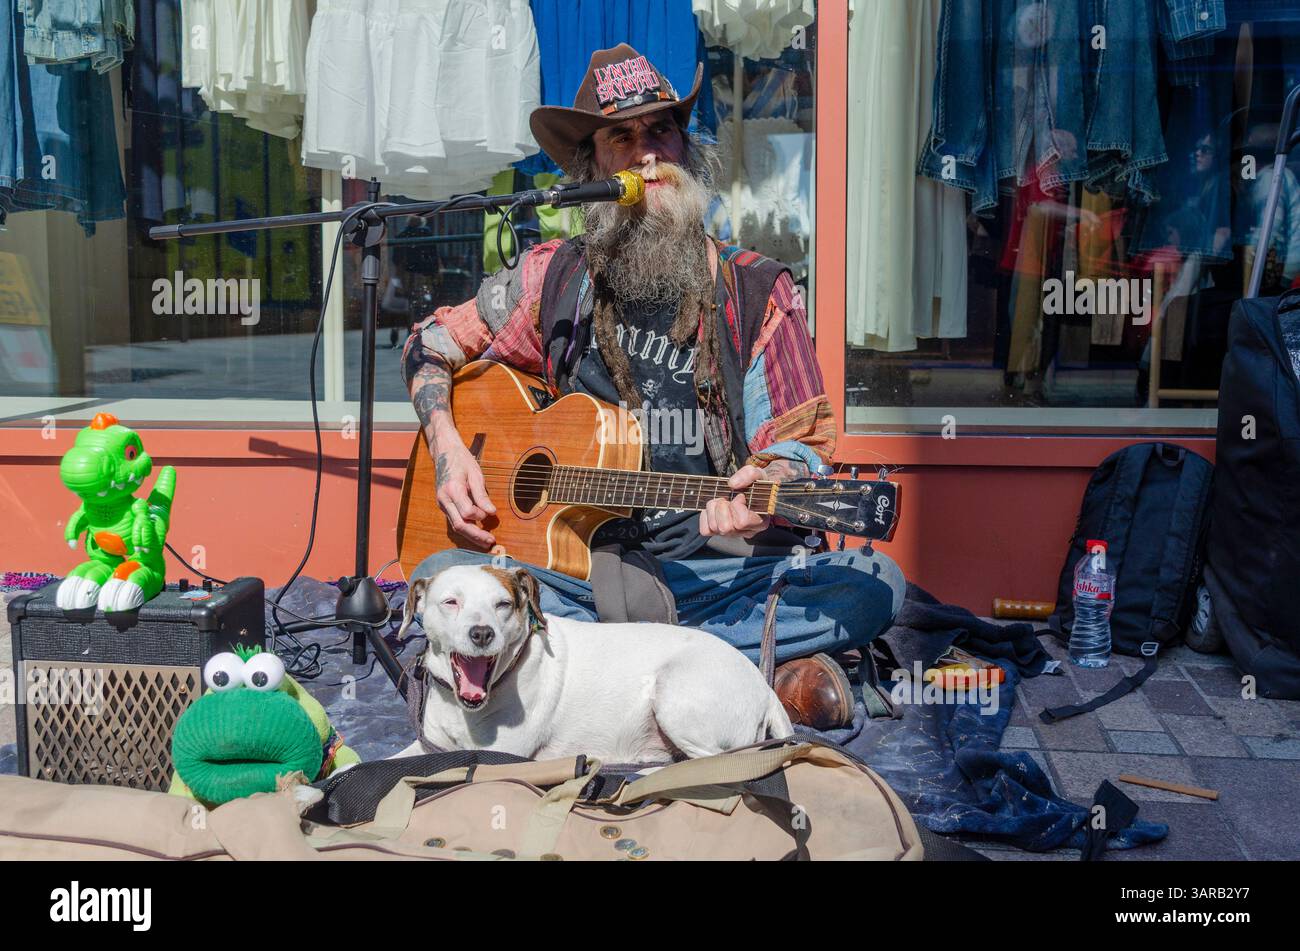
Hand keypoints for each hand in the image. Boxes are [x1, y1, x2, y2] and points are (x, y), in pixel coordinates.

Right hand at [432, 431, 496, 546]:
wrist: (444, 453)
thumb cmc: (462, 461)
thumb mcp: (475, 474)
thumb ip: (482, 495)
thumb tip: (491, 512)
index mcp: (452, 489)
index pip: (467, 512)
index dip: (480, 515)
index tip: (491, 512)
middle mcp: (444, 500)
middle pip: (459, 525)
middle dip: (476, 536)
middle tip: (491, 542)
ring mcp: (442, 504)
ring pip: (456, 526)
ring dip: (471, 536)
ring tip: (486, 542)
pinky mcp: (444, 506)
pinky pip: (454, 521)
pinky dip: (466, 529)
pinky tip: (477, 534)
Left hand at [699, 464, 770, 538]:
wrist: (750, 491)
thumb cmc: (755, 485)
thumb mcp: (757, 474)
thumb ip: (749, 475)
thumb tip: (732, 485)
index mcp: (760, 522)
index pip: (742, 522)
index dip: (737, 506)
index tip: (740, 496)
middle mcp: (746, 532)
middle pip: (725, 527)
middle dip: (722, 508)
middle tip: (727, 499)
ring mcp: (732, 534)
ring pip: (714, 527)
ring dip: (714, 509)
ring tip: (722, 501)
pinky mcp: (719, 533)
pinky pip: (705, 530)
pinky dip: (706, 516)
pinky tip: (715, 509)